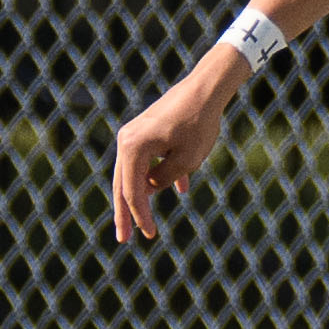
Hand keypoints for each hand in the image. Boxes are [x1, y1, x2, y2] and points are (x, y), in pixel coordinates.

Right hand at [111, 57, 241, 243]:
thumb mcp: (186, 160)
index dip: (141, 216)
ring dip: (141, 196)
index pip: (133, 191)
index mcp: (133, 148)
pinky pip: (148, 159)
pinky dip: (159, 175)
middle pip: (123, 184)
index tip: (150, 235)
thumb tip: (150, 190)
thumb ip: (164, 179)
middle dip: (126, 213)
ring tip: (141, 221)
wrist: (205, 88)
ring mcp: (134, 134)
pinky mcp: (146, 130)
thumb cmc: (199, 124)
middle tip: (123, 239)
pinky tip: (181, 188)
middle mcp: (127, 140)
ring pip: (134, 173)